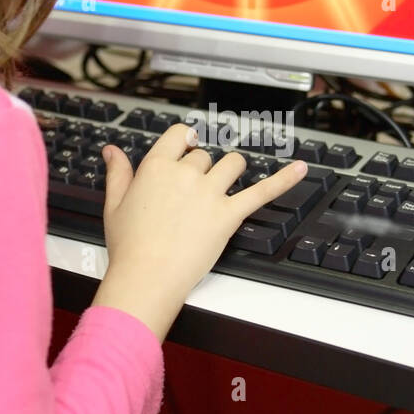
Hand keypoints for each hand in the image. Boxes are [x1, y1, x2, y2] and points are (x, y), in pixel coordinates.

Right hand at [92, 123, 307, 339]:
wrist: (147, 277)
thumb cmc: (129, 247)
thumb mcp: (115, 205)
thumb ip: (118, 173)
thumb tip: (113, 151)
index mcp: (156, 167)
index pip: (180, 135)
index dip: (185, 141)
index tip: (187, 146)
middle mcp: (185, 174)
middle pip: (205, 155)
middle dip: (202, 171)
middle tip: (193, 196)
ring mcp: (210, 193)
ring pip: (232, 164)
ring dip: (231, 171)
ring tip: (224, 187)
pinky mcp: (229, 215)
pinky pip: (262, 192)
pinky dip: (284, 179)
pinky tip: (301, 168)